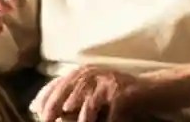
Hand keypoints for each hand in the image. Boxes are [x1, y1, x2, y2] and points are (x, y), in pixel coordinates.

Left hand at [30, 65, 150, 121]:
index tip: (35, 109)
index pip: (59, 82)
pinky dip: (98, 119)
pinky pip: (108, 110)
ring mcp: (108, 82)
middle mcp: (94, 73)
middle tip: (45, 119)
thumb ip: (76, 97)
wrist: (155, 90)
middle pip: (68, 88)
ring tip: (64, 119)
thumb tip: (54, 111)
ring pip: (87, 100)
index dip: (46, 96)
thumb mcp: (97, 92)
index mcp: (85, 72)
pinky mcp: (123, 93)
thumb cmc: (123, 95)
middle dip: (54, 105)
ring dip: (77, 115)